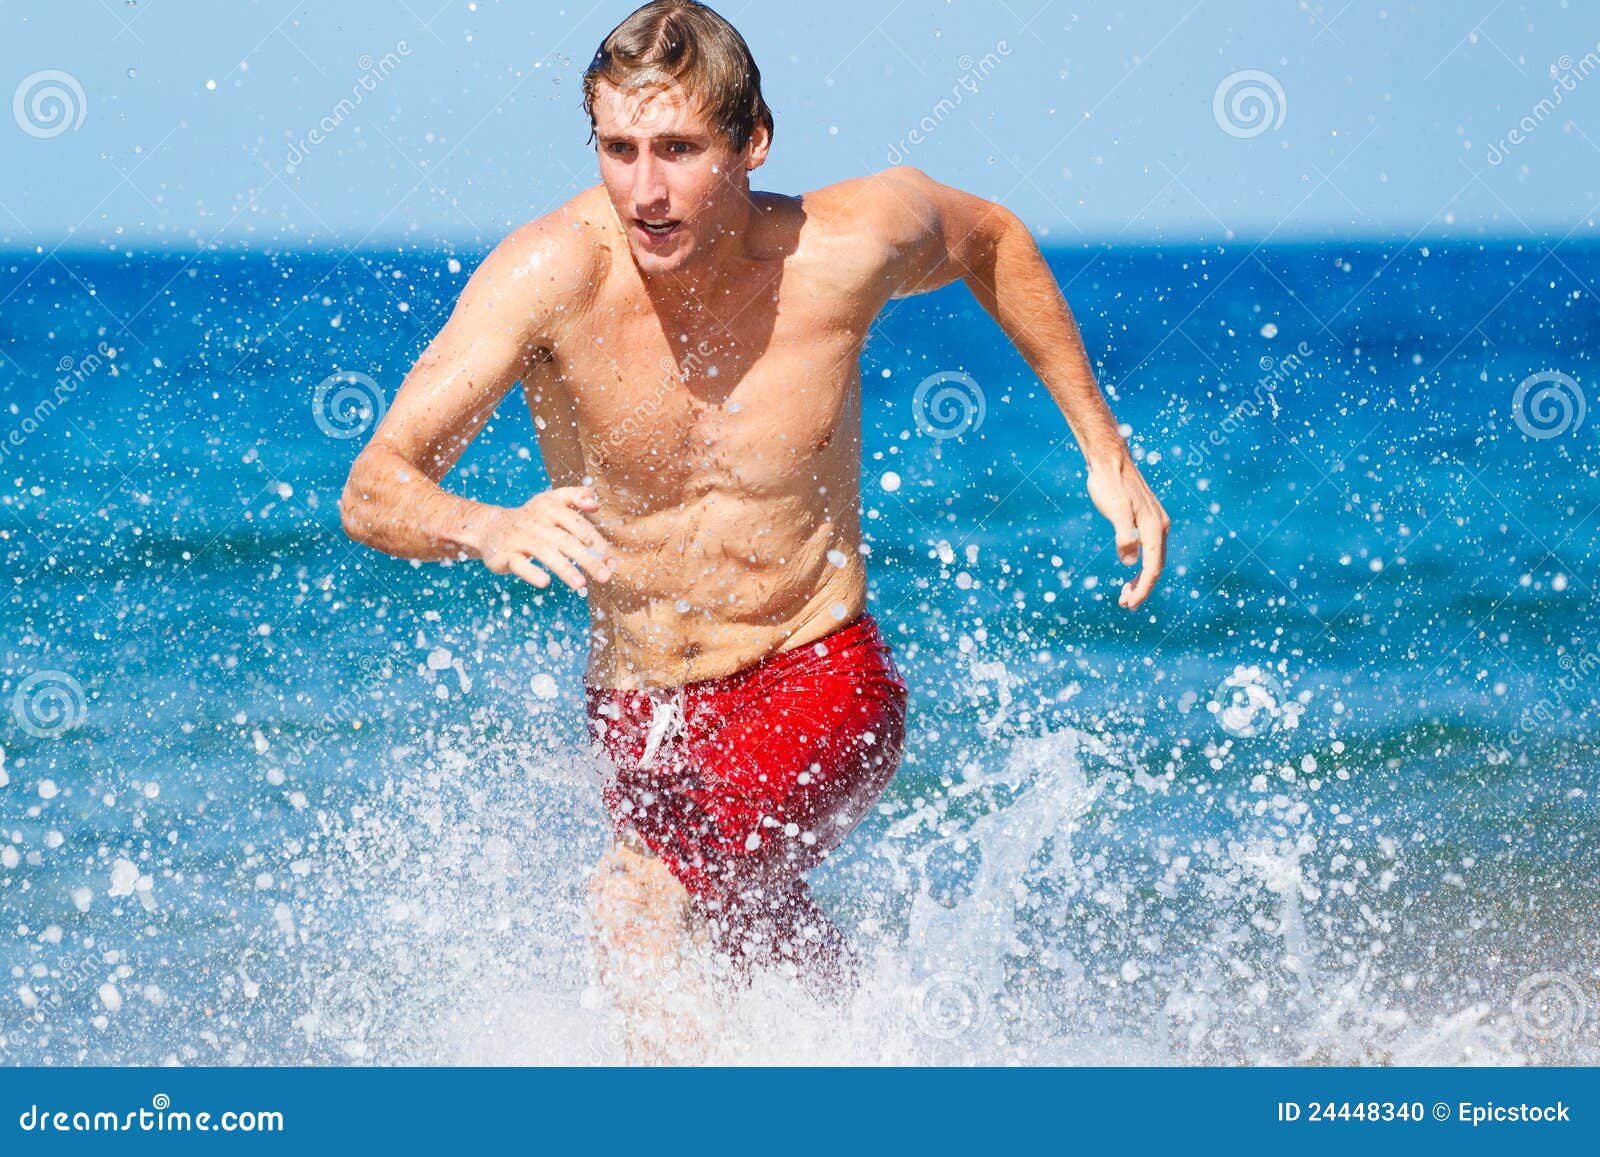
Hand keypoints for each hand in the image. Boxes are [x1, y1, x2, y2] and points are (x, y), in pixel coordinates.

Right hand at [470, 486, 617, 593]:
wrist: (490, 526)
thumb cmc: (531, 518)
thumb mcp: (551, 501)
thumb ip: (575, 497)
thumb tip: (596, 503)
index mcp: (548, 506)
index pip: (576, 523)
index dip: (595, 541)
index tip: (610, 560)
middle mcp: (533, 520)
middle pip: (564, 539)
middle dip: (586, 558)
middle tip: (604, 576)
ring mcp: (517, 538)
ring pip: (544, 552)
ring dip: (564, 568)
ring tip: (581, 584)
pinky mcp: (503, 554)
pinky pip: (518, 564)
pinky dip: (531, 572)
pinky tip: (545, 582)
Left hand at [1084, 452, 1169, 610]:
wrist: (1109, 460)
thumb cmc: (1109, 484)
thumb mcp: (1115, 510)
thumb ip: (1124, 535)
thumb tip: (1130, 562)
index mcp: (1155, 528)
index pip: (1153, 567)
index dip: (1143, 589)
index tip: (1130, 605)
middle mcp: (1160, 527)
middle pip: (1155, 566)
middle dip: (1141, 588)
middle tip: (1125, 605)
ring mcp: (1154, 523)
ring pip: (1153, 559)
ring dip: (1140, 579)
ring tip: (1124, 595)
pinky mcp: (1146, 520)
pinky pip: (1148, 549)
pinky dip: (1139, 565)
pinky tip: (1129, 570)